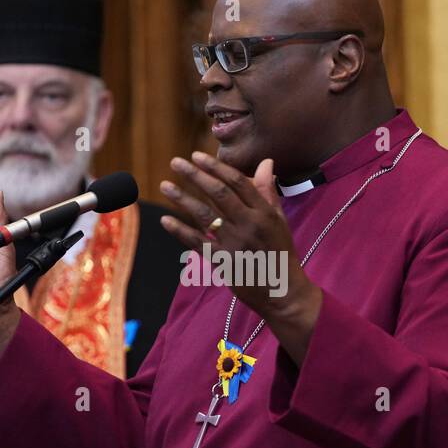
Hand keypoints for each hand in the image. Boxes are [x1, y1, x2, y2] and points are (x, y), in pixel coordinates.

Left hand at [160, 152, 321, 364]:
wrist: (282, 291)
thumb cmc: (281, 253)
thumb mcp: (279, 221)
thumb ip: (268, 192)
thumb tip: (266, 162)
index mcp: (264, 212)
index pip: (238, 182)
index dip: (216, 166)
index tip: (197, 156)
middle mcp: (249, 224)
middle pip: (218, 193)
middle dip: (195, 175)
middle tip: (176, 162)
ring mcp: (235, 243)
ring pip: (204, 215)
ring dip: (182, 198)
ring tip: (165, 185)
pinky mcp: (223, 262)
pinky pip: (197, 243)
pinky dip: (180, 231)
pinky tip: (165, 220)